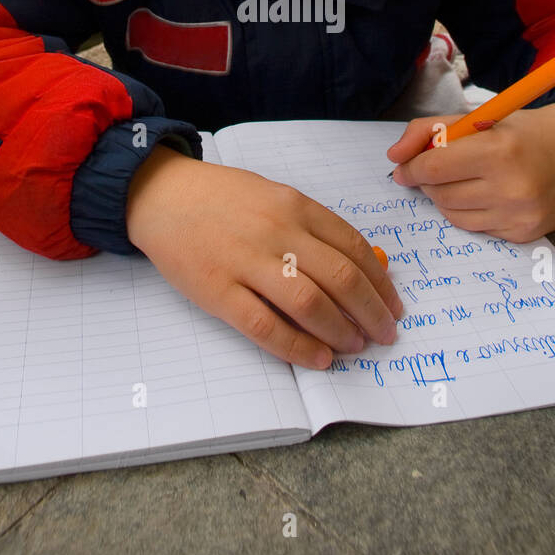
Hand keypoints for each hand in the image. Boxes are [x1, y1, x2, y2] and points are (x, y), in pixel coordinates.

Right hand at [126, 146, 403, 369]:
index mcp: (295, 206)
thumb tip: (356, 266)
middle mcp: (277, 232)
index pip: (352, 247)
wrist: (162, 195)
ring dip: (341, 331)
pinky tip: (318, 359)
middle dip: (372, 312)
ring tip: (356, 347)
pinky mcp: (218, 291)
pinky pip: (265, 325)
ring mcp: (246, 262)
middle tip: (385, 333)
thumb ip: (311, 226)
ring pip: (310, 303)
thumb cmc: (222, 198)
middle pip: (341, 278)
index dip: (380, 282)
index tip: (393, 304)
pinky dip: (298, 347)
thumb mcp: (274, 196)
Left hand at [386, 102, 554, 242]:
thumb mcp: (478, 116)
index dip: (411, 168)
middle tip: (437, 169)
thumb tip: (395, 157)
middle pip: (440, 194)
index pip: (434, 168)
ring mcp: (520, 215)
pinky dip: (471, 212)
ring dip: (446, 197)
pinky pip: (476, 228)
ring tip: (464, 179)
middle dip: (429, 181)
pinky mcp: (524, 234)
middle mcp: (512, 187)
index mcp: (499, 149)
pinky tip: (487, 194)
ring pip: (453, 215)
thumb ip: (429, 129)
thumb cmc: (524, 130)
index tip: (404, 167)